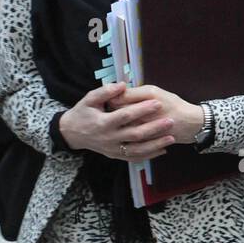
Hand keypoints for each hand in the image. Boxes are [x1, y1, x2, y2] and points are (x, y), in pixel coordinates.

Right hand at [60, 82, 203, 158]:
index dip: (142, 109)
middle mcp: (109, 138)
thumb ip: (105, 91)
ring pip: (138, 150)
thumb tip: (123, 85)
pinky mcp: (115, 156)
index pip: (126, 116)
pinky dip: (149, 155)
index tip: (158, 103)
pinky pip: (134, 158)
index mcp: (103, 123)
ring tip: (172, 138)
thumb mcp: (89, 99)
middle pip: (135, 135)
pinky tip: (163, 150)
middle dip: (154, 128)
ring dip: (156, 145)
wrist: (71, 134)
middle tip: (170, 121)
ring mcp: (113, 150)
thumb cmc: (82, 113)